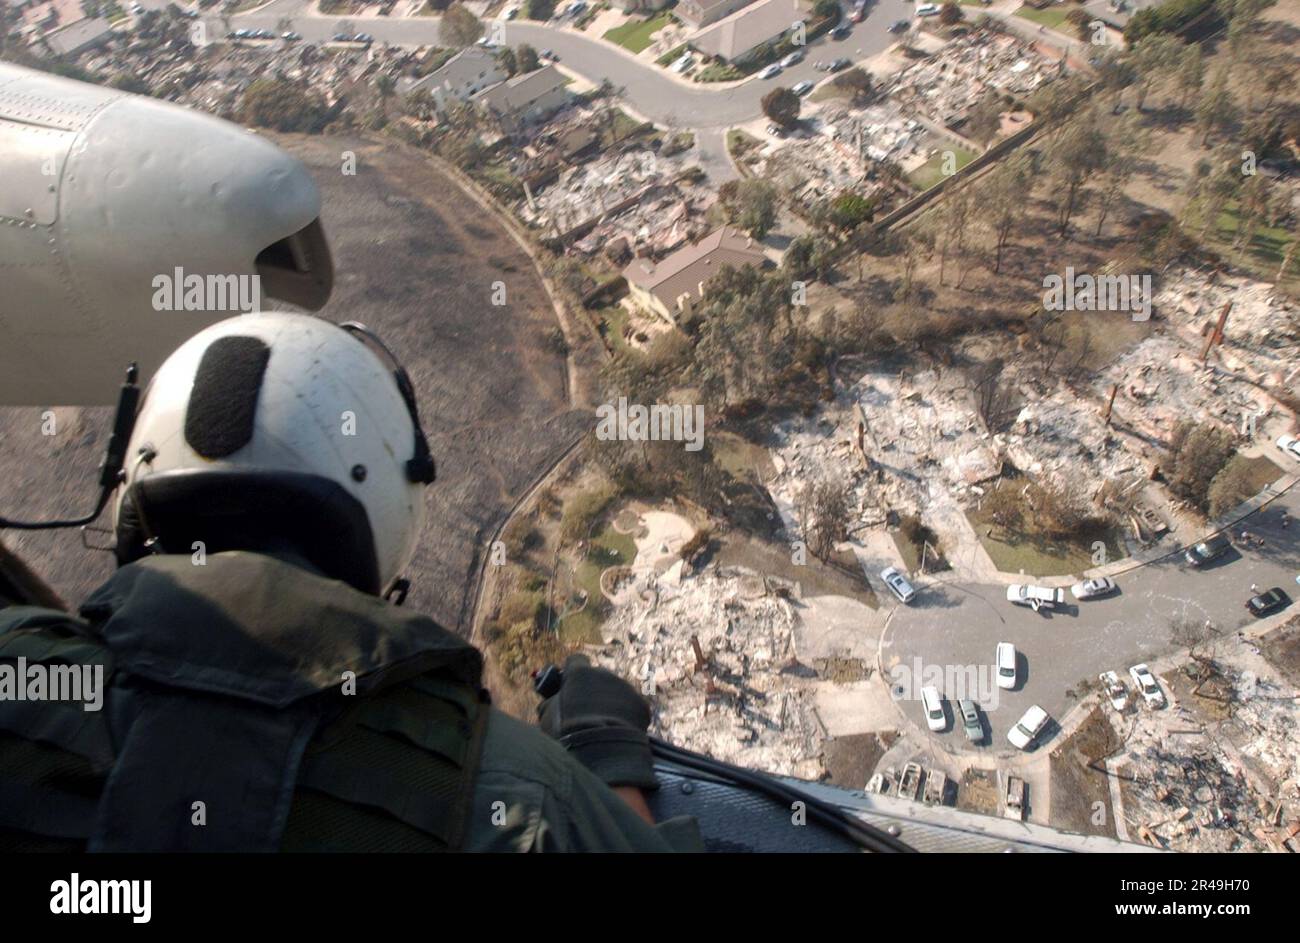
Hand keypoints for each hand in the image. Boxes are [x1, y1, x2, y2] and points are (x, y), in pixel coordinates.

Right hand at [536, 655, 657, 789]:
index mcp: (580, 673)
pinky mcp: (641, 704)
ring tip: (603, 728)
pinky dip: (626, 718)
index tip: (570, 685)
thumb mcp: (548, 716)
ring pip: (616, 692)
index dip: (573, 672)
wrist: (601, 751)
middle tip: (587, 713)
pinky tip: (618, 734)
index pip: (576, 660)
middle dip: (593, 691)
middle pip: (598, 677)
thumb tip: (550, 702)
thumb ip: (551, 703)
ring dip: (610, 705)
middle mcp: (604, 674)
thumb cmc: (568, 733)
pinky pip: (632, 707)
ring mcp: (625, 688)